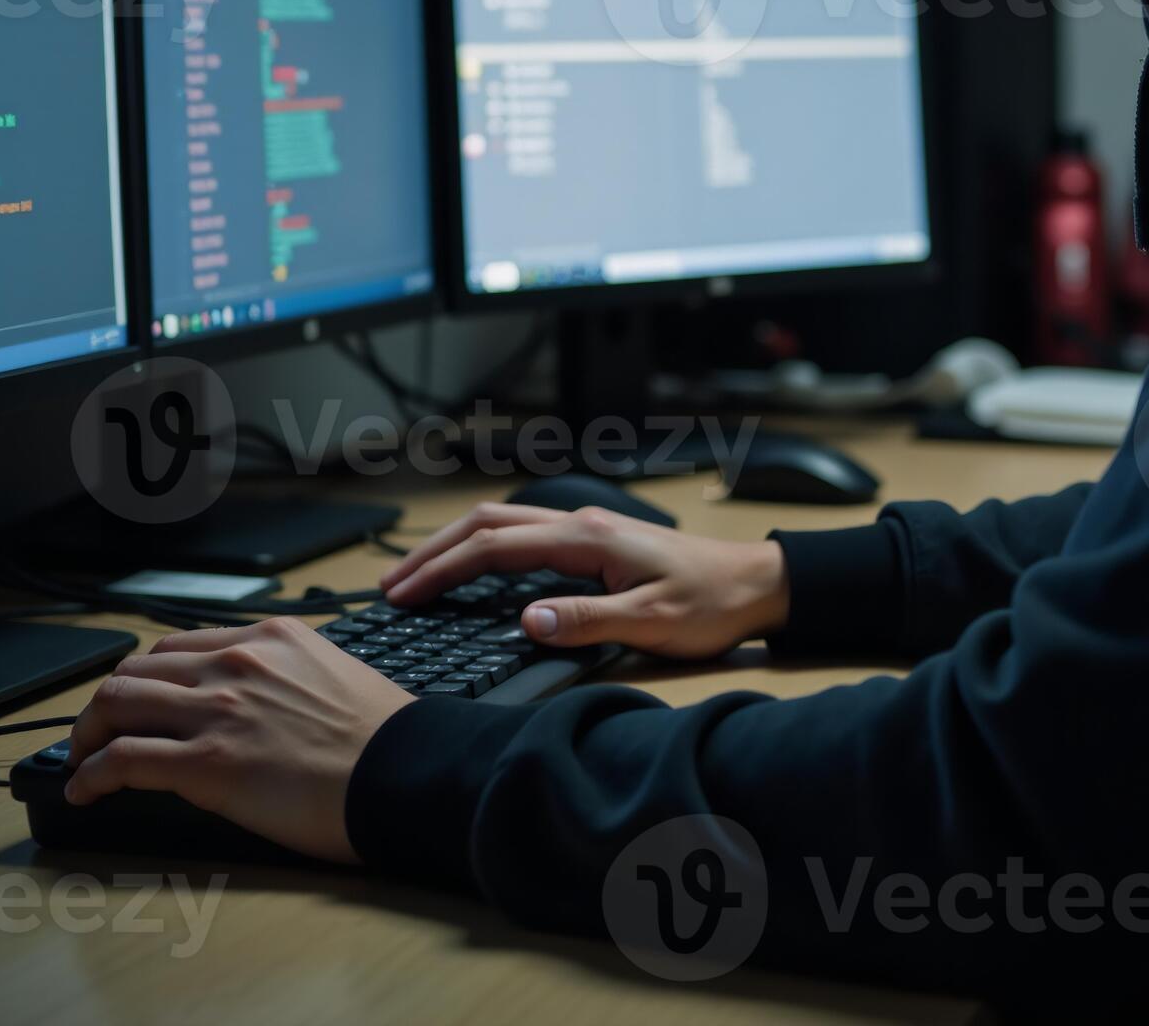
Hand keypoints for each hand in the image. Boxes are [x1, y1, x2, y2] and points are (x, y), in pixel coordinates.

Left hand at [62, 616, 414, 862]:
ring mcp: (218, 709)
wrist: (401, 769)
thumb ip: (284, 675)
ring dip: (87, 735)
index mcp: (270, 637)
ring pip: (115, 704)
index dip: (147, 675)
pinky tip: (86, 791)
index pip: (179, 644)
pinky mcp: (205, 762)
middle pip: (136, 669)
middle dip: (106, 703)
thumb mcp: (331, 673)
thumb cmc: (380, 735)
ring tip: (83, 759)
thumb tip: (257, 703)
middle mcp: (237, 662)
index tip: (138, 700)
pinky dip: (89, 776)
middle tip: (99, 733)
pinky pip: (121, 760)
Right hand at [380, 503, 789, 658]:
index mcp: (588, 539)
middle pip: (489, 523)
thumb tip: (527, 619)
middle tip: (390, 585)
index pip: (494, 547)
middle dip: (434, 550)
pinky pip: (527, 536)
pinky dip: (487, 549)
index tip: (401, 596)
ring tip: (419, 577)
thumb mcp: (653, 623)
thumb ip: (588, 622)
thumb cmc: (712, 604)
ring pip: (506, 523)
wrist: (758, 583)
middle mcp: (583, 523)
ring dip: (457, 545)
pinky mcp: (598, 541)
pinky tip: (476, 574)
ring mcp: (589, 528)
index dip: (442, 570)